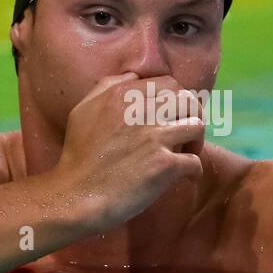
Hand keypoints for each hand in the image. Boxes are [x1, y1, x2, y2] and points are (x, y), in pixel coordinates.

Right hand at [52, 72, 205, 228]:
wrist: (75, 196)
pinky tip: (186, 178)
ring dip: (196, 141)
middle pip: (188, 100)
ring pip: (197, 126)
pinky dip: (193, 171)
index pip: (168, 83)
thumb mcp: (82, 110)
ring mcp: (154, 137)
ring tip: (187, 153)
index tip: (172, 114)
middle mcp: (141, 110)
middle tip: (186, 133)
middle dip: (192, 114)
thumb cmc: (77, 156)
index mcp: (123, 94)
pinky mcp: (164, 164)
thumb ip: (106, 87)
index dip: (175, 98)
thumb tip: (132, 76)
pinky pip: (194, 161)